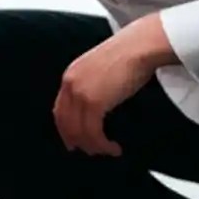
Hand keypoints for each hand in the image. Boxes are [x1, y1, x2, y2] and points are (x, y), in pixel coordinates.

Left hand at [53, 13, 178, 156]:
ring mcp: (80, 93)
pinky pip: (93, 132)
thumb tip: (98, 102)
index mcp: (70, 75)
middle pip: (66, 122)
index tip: (71, 141)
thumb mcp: (100, 68)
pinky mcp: (94, 102)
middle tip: (89, 152)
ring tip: (107, 151)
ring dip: (93, 146)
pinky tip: (114, 147)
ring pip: (79, 130)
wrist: (138, 47)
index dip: (65, 128)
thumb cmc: (128, 54)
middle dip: (76, 140)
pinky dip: (102, 144)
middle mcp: (70, 84)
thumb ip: (92, 83)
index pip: (60, 108)